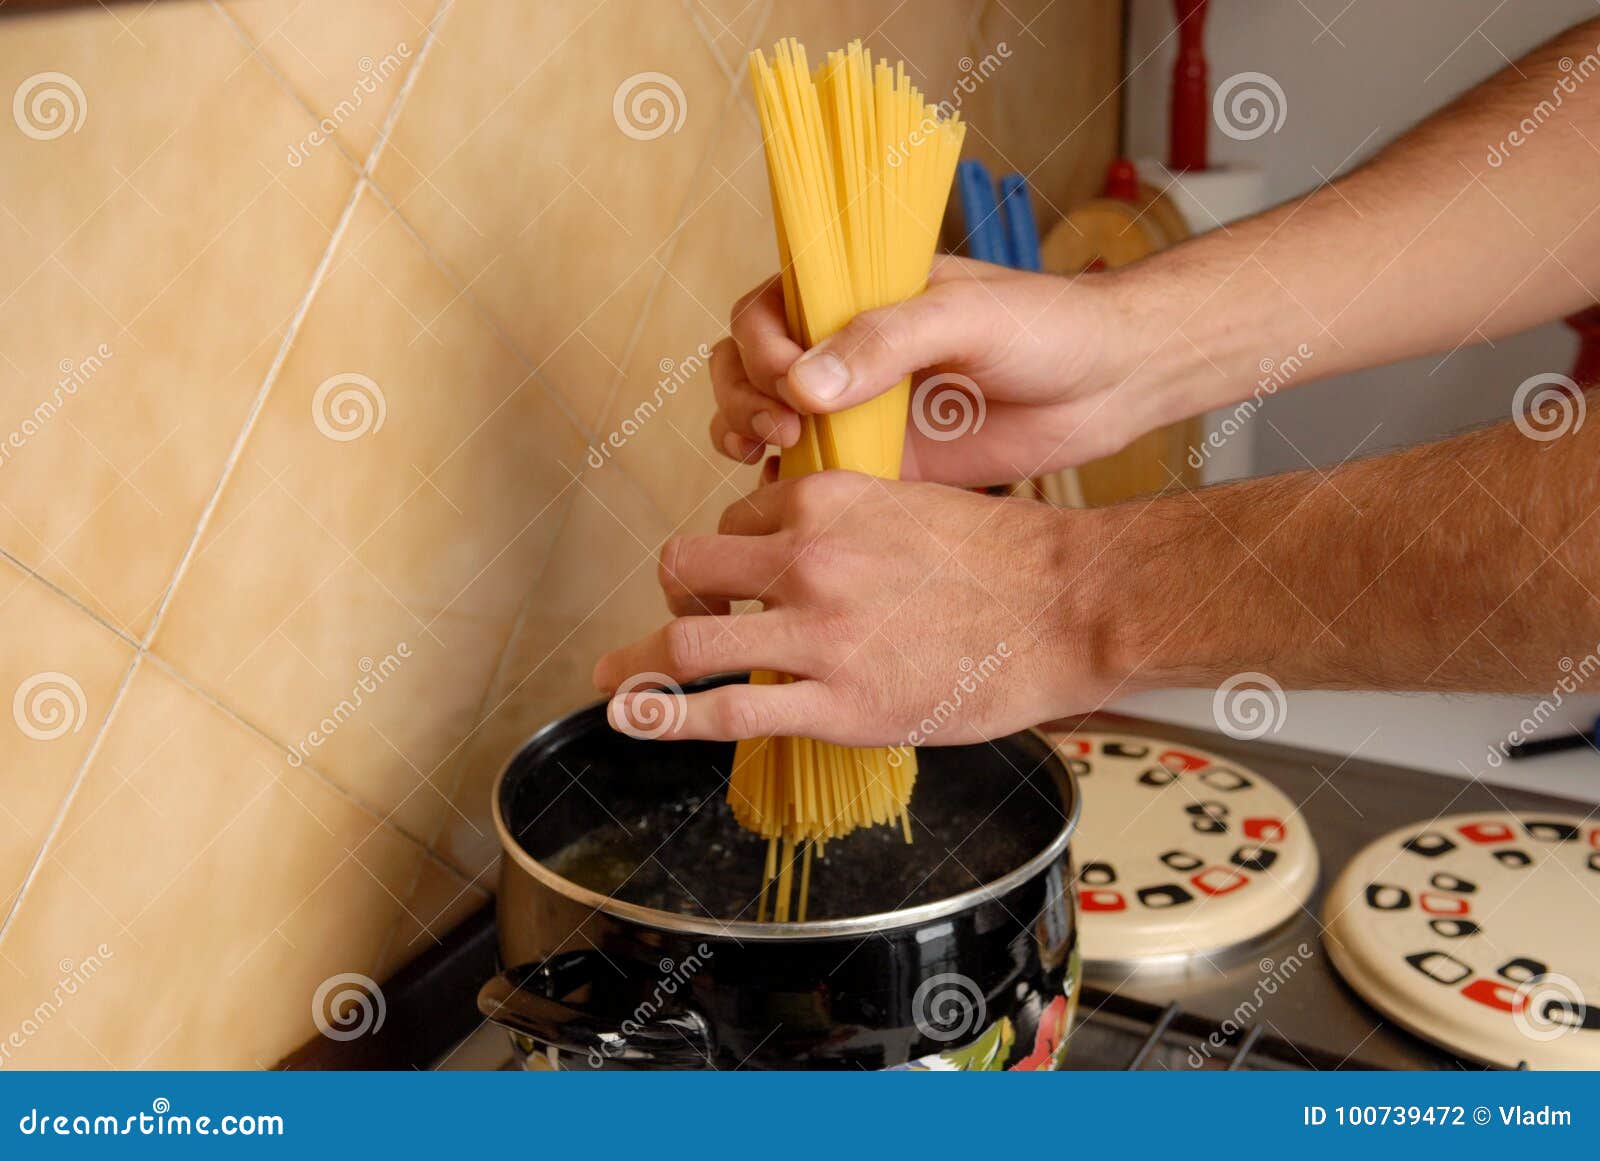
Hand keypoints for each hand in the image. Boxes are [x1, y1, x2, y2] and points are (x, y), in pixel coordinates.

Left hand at [593, 472, 1117, 745]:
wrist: (1068, 607)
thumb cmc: (1008, 560)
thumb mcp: (913, 504)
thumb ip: (849, 521)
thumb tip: (810, 544)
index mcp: (827, 501)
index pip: (739, 515)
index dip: (736, 550)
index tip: (742, 576)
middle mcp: (807, 557)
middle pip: (689, 563)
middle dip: (679, 591)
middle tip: (688, 618)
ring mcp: (816, 632)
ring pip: (688, 636)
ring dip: (645, 660)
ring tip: (624, 680)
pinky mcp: (835, 701)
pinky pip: (725, 710)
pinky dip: (665, 715)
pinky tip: (634, 719)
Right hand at [709, 257, 1149, 487]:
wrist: (1109, 384)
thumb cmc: (1047, 326)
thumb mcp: (965, 316)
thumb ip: (886, 342)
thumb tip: (804, 385)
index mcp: (858, 291)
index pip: (767, 307)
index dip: (760, 344)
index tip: (789, 378)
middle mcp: (846, 345)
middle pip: (748, 363)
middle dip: (745, 393)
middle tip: (781, 427)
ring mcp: (859, 405)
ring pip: (767, 416)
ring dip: (747, 431)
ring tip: (772, 450)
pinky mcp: (882, 458)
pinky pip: (813, 473)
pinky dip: (785, 482)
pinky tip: (789, 489)